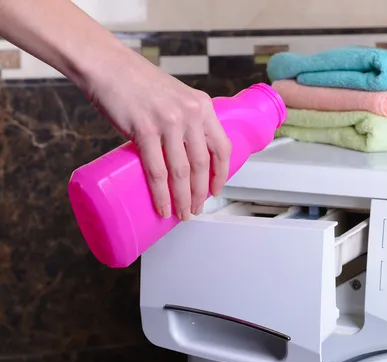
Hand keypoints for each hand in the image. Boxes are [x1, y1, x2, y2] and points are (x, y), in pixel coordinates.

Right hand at [84, 49, 230, 220]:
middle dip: (201, 193)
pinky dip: (161, 193)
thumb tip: (185, 154)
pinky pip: (157, 171)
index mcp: (202, 106)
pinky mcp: (145, 130)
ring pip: (182, 172)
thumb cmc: (136, 82)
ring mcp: (169, 122)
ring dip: (183, 198)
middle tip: (197, 209)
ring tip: (182, 213)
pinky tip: (162, 206)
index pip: (222, 147)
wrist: (107, 64)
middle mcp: (191, 114)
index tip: (216, 190)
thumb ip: (185, 121)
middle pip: (203, 164)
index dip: (221, 174)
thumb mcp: (175, 97)